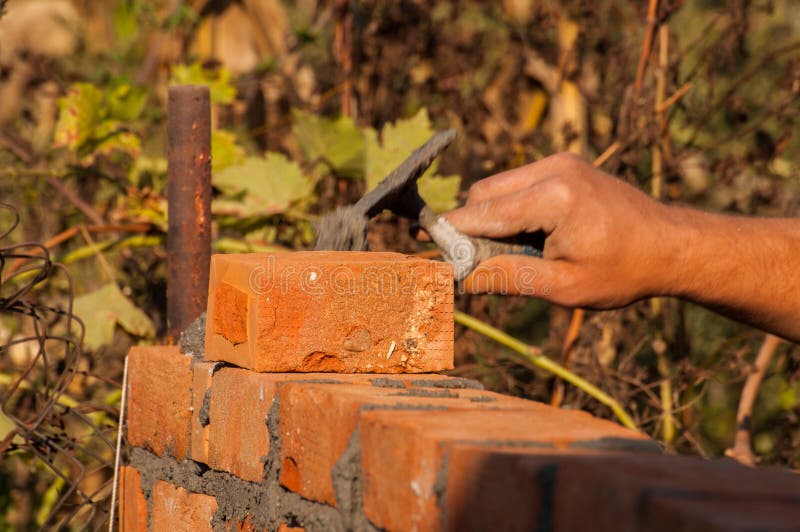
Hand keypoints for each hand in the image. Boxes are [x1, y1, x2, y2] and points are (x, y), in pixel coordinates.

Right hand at [443, 153, 680, 307]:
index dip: (451, 230)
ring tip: (516, 252)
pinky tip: (531, 236)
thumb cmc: (624, 271)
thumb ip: (508, 277)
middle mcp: (554, 169)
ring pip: (498, 185)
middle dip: (472, 225)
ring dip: (492, 217)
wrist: (672, 246)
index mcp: (554, 198)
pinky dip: (511, 208)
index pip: (483, 212)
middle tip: (477, 262)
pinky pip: (518, 183)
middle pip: (484, 192)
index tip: (424, 241)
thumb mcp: (564, 287)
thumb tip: (462, 278)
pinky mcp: (566, 165)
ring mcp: (561, 162)